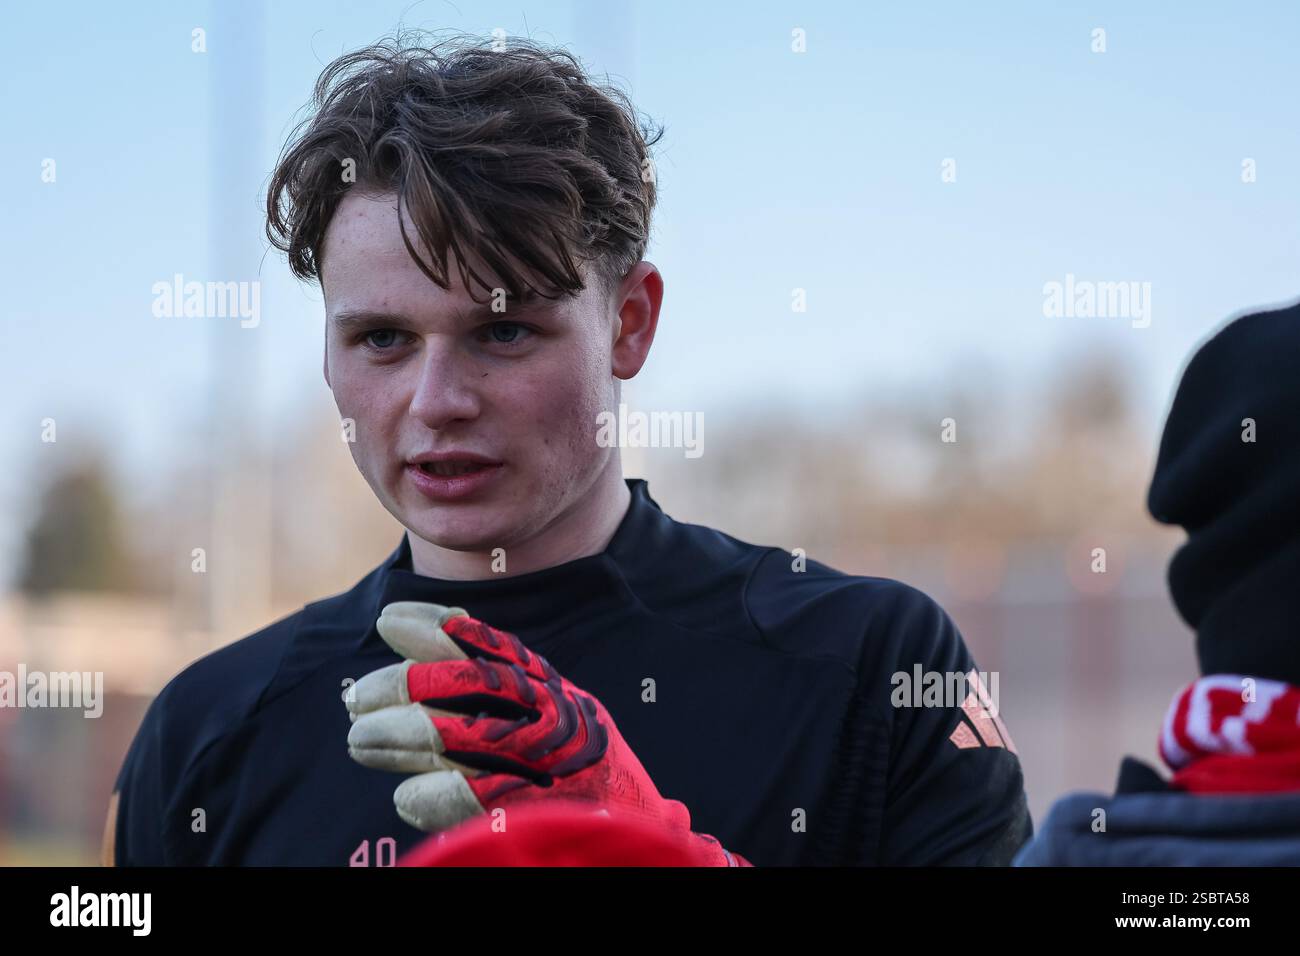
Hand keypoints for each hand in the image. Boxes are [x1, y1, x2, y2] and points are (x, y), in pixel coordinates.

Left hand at [345, 601, 749, 865]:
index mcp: (556, 692)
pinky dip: (436, 794)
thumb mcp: (562, 721)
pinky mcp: (545, 808)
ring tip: (362, 741)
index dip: (440, 628)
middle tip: (359, 697)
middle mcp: (556, 716)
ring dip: (402, 737)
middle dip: (405, 684)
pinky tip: (406, 795)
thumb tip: (428, 667)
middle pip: (469, 682)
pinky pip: (477, 797)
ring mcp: (552, 762)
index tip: (392, 620)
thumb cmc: (591, 779)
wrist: (644, 838)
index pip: (493, 647)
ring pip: (462, 734)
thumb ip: (512, 696)